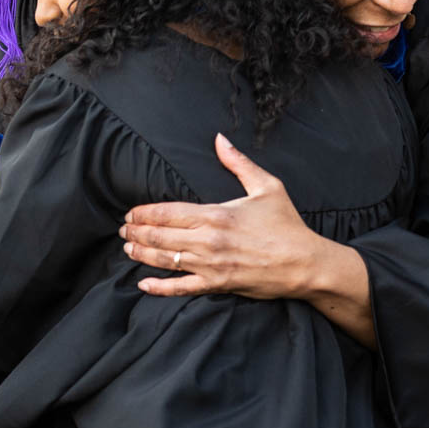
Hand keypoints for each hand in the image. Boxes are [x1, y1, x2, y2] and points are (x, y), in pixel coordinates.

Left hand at [120, 133, 374, 347]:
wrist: (305, 263)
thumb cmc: (287, 224)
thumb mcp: (267, 186)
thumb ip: (238, 163)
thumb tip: (220, 139)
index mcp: (216, 214)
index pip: (168, 212)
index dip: (144, 214)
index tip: (130, 213)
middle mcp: (208, 240)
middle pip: (160, 236)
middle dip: (137, 233)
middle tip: (123, 231)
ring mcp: (211, 264)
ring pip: (165, 260)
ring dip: (142, 255)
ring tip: (128, 249)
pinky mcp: (217, 285)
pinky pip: (182, 288)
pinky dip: (160, 287)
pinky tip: (144, 284)